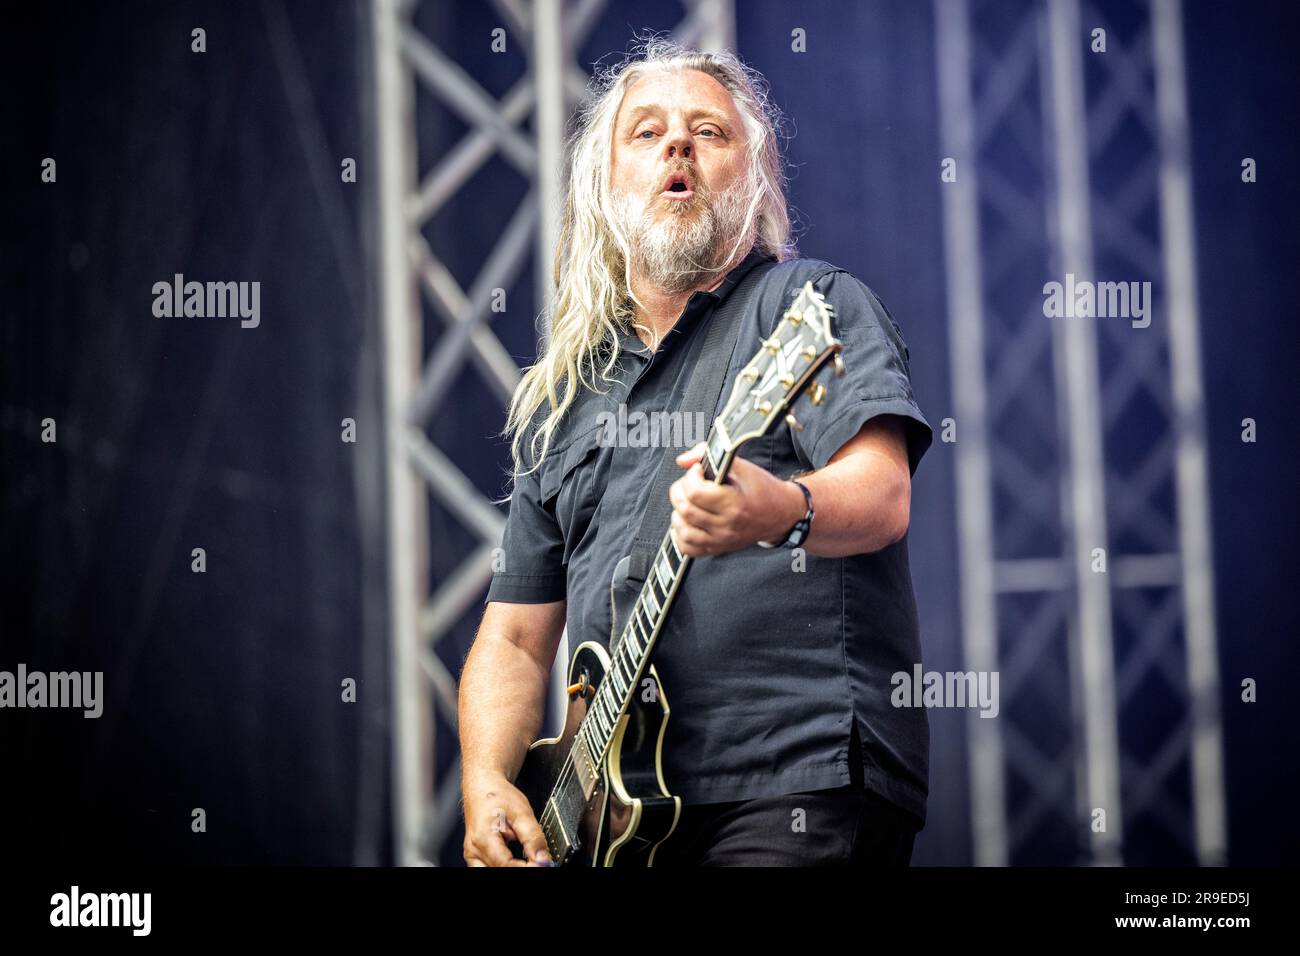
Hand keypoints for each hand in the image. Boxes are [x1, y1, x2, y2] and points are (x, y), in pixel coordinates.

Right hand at [462, 771, 552, 866]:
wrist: (482, 787)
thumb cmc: (497, 796)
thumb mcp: (521, 812)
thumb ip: (533, 837)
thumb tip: (542, 858)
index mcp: (483, 838)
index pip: (506, 865)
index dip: (527, 868)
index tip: (541, 863)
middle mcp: (474, 850)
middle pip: (498, 871)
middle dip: (519, 868)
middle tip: (535, 860)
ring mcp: (472, 855)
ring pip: (491, 872)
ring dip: (511, 867)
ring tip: (525, 858)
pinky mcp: (475, 856)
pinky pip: (488, 868)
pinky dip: (504, 866)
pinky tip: (515, 861)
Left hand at [667, 442, 804, 556]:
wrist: (782, 513)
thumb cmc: (762, 489)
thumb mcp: (741, 465)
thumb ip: (711, 455)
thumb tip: (683, 460)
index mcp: (734, 503)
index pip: (695, 492)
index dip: (691, 477)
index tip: (699, 471)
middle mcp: (727, 525)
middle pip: (686, 510)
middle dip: (681, 491)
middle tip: (691, 483)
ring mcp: (721, 540)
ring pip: (683, 530)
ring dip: (679, 513)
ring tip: (689, 501)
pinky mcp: (718, 549)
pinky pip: (688, 548)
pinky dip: (681, 534)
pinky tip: (688, 521)